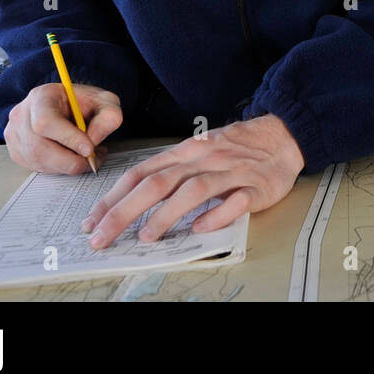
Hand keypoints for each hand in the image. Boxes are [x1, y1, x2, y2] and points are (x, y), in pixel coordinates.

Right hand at [4, 82, 121, 174]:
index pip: (46, 122)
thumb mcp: (104, 101)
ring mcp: (15, 135)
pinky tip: (70, 156)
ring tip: (86, 155)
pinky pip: (38, 168)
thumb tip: (94, 141)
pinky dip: (59, 168)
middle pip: (39, 148)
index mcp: (41, 97)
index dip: (68, 138)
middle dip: (71, 159)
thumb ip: (108, 116)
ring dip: (68, 165)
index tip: (90, 148)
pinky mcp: (16, 152)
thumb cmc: (83, 103)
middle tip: (94, 157)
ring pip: (40, 162)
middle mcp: (22, 115)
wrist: (66, 106)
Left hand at [81, 114, 304, 248]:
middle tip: (101, 238)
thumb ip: (171, 171)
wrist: (283, 135)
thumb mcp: (198, 151)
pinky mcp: (255, 187)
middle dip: (123, 212)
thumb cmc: (237, 148)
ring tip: (146, 237)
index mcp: (185, 152)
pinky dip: (216, 216)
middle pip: (157, 183)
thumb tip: (133, 197)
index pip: (141, 173)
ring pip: (192, 191)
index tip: (91, 221)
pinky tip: (200, 229)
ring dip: (165, 215)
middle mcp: (203, 160)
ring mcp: (230, 173)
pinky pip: (234, 202)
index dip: (113, 198)